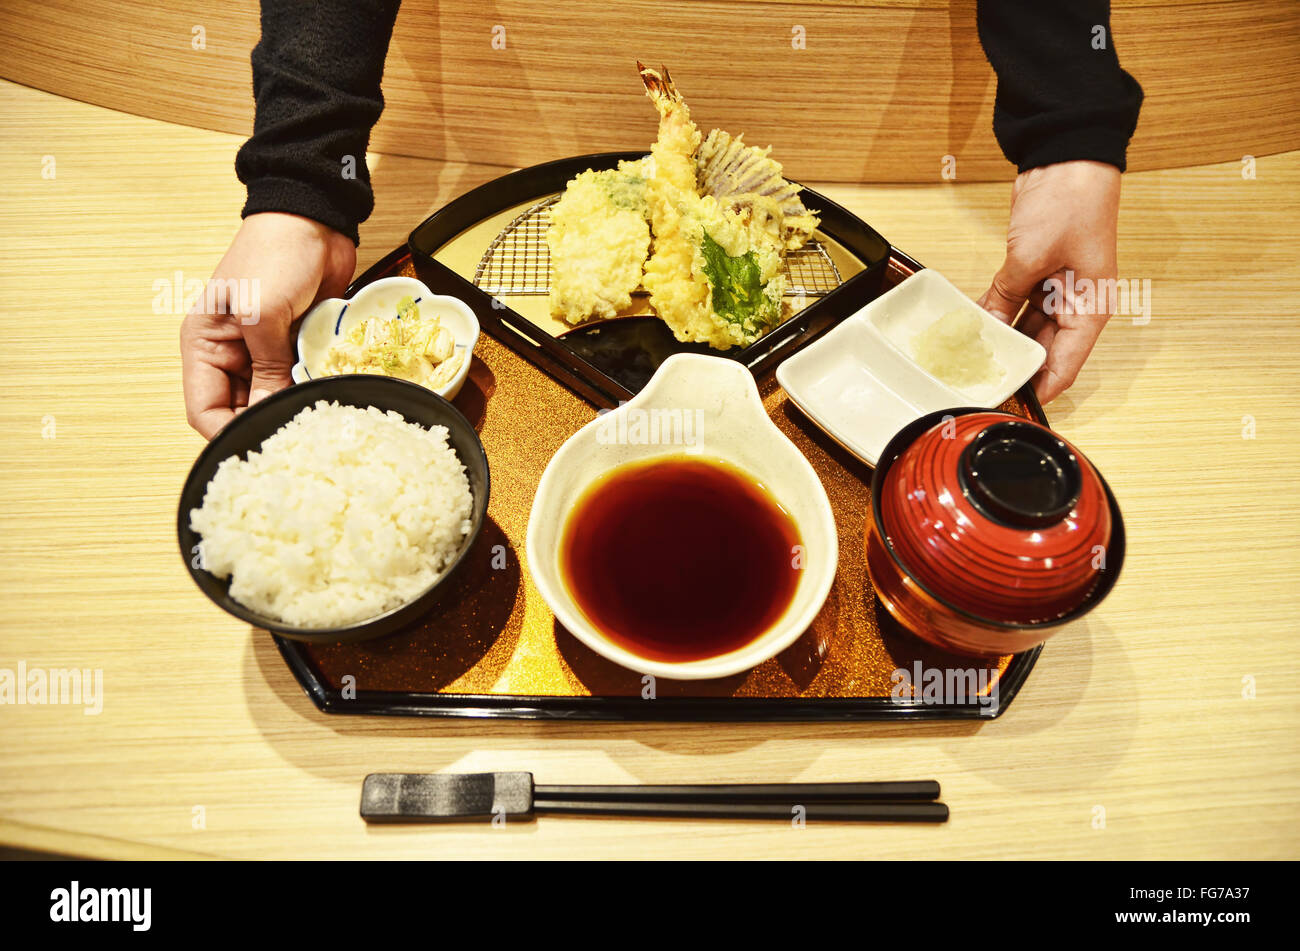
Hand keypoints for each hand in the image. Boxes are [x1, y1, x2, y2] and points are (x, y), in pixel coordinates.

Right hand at [181, 213, 355, 438]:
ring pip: (273, 401)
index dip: (227, 433)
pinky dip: (312, 393)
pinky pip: (300, 384)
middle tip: (298, 438)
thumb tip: (271, 414)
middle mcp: (230, 355)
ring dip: (292, 410)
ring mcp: (264, 353)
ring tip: (316, 421)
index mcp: (204, 345)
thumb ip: (265, 367)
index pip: (203, 409)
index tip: (262, 446)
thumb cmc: (276, 254)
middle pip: (239, 411)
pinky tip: (329, 401)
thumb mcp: (262, 312)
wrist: (315, 222)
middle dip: (265, 424)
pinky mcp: (295, 348)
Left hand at [977, 160, 1120, 402]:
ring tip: (971, 363)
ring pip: (1028, 330)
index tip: (1009, 406)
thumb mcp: (1029, 258)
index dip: (1038, 392)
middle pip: (1045, 352)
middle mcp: (1078, 304)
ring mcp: (1059, 289)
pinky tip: (974, 329)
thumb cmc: (1071, 203)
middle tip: (979, 387)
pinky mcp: (1039, 273)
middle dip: (1015, 369)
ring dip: (1003, 343)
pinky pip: (1018, 305)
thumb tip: (985, 328)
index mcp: (1091, 309)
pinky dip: (998, 316)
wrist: (1068, 156)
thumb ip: (1005, 297)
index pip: (1065, 368)